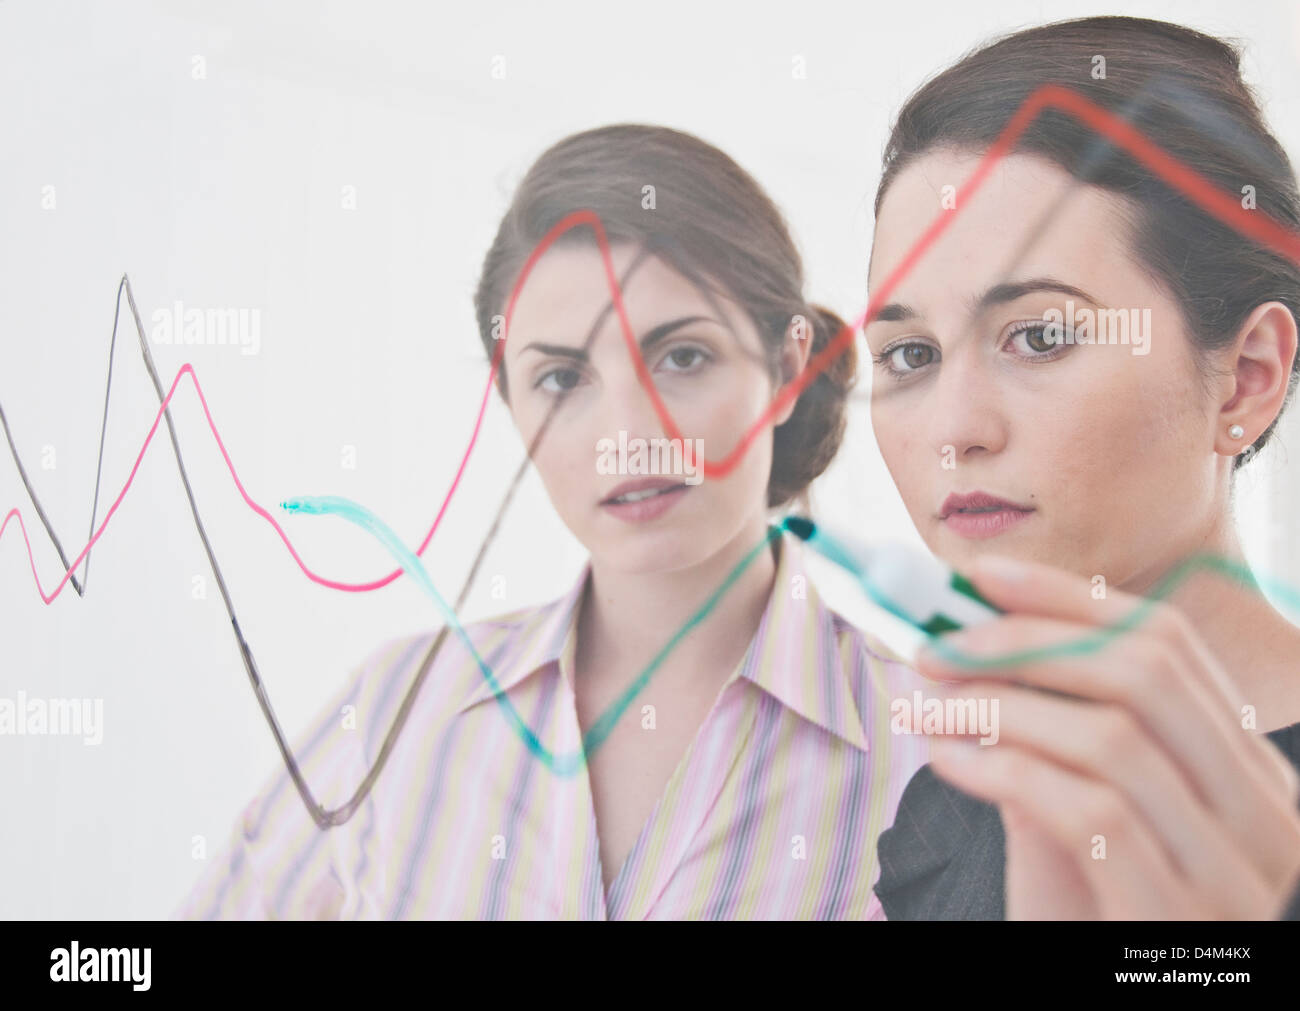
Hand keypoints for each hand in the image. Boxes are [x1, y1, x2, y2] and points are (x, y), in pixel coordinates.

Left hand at [915, 553, 1299, 919]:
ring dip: (998, 705)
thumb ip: (1063, 745)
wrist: (1123, 995)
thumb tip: (984, 647)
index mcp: (1247, 772)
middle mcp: (1262, 813)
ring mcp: (1232, 871)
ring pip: (1112, 736)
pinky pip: (1085, 813)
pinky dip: (1001, 769)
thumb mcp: (1093, 819)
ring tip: (928, 703)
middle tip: (938, 645)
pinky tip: (945, 757)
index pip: (1168, 646)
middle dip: (1024, 644)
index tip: (981, 576)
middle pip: (1144, 675)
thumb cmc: (1101, 912)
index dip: (1068, 598)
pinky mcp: (1178, 917)